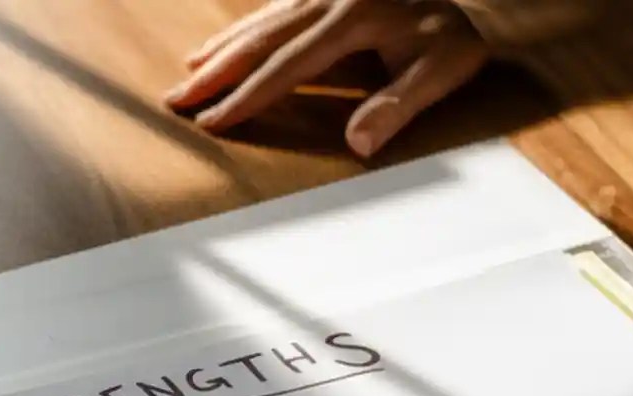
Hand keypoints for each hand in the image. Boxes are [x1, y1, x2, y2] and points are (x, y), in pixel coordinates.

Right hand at [165, 0, 488, 156]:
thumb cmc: (457, 32)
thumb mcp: (443, 68)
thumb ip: (399, 104)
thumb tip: (358, 145)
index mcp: (353, 19)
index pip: (288, 66)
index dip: (250, 97)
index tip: (215, 122)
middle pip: (260, 40)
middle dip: (216, 73)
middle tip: (176, 100)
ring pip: (260, 21)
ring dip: (221, 49)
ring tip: (187, 73)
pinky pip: (272, 9)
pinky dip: (241, 29)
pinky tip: (222, 43)